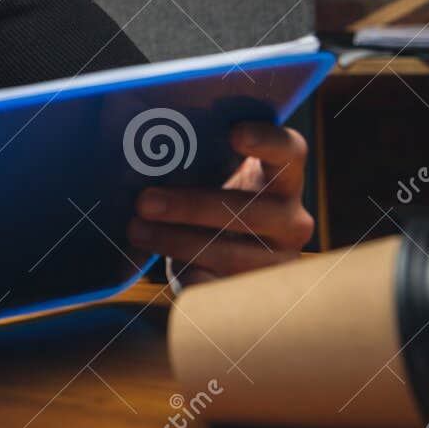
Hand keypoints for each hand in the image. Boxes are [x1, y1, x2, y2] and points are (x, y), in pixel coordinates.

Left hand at [127, 122, 313, 284]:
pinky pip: (221, 290)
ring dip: (177, 242)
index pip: (290, 152)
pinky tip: (164, 269)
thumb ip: (196, 161)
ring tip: (137, 230)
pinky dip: (190, 280)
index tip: (234, 133)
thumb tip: (144, 149)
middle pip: (249, 211)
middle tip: (145, 201)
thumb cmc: (209, 196)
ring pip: (232, 255)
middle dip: (192, 206)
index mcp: (284, 177)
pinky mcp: (255, 294)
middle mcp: (291, 218)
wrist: (217, 248)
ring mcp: (280, 260)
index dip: (267, 142)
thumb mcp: (209, 175)